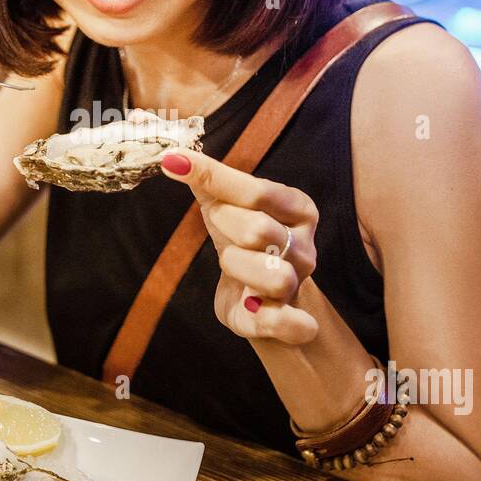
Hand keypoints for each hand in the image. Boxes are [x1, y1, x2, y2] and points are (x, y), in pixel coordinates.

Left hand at [160, 148, 319, 344]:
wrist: (259, 299)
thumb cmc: (242, 245)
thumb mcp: (226, 210)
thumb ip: (209, 183)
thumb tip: (176, 157)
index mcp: (297, 208)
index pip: (257, 190)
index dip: (215, 178)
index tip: (175, 163)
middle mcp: (305, 245)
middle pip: (259, 230)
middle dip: (226, 227)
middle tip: (219, 231)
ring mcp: (300, 283)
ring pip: (273, 275)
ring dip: (238, 268)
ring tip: (231, 267)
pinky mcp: (288, 321)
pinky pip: (290, 323)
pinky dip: (276, 321)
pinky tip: (255, 310)